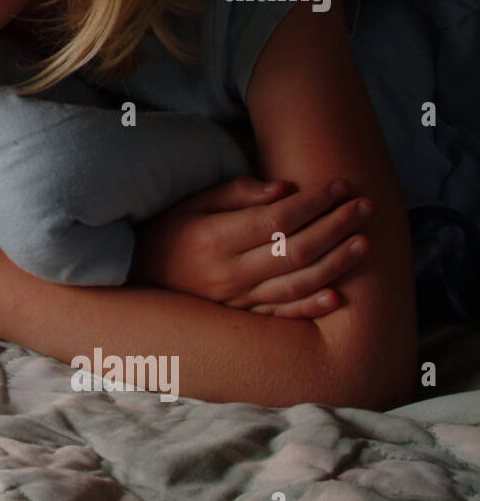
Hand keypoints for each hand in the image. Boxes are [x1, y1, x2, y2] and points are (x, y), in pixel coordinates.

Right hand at [130, 176, 373, 316]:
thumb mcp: (192, 201)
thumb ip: (237, 193)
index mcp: (216, 238)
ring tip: (364, 243)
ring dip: (336, 263)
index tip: (342, 184)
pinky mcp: (238, 315)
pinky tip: (337, 296)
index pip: (279, 218)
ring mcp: (235, 299)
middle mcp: (229, 272)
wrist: (135, 273)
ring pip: (296, 283)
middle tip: (366, 206)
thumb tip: (286, 188)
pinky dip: (310, 307)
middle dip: (337, 226)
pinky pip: (280, 315)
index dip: (316, 201)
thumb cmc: (167, 229)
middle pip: (296, 250)